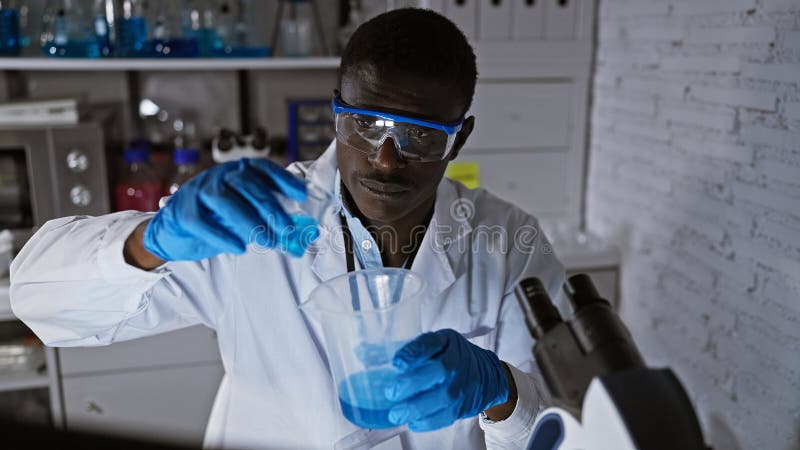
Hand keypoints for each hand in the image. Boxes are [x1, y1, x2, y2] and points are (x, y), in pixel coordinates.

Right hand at [143, 158, 315, 260]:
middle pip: (246, 184)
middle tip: (287, 228)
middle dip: (270, 206)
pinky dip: (221, 235)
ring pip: (225, 200)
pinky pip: (201, 221)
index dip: (282, 179)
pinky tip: (239, 247)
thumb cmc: (215, 223)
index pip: (261, 168)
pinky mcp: (182, 211)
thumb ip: (267, 223)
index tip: (301, 195)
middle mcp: (217, 176)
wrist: (172, 233)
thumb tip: (300, 236)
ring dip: (249, 221)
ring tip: (267, 241)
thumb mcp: (243, 219)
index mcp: (235, 173)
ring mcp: (198, 191)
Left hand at [385, 329, 509, 430]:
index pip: (431, 343)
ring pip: (442, 398)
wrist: (487, 375)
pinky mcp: (463, 405)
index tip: (396, 362)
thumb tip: (373, 359)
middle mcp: (457, 361)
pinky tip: (412, 422)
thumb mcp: (437, 343)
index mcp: (446, 341)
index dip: (413, 352)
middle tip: (392, 392)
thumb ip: (413, 350)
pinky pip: (447, 416)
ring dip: (417, 407)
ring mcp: (463, 384)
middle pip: (439, 371)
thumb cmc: (453, 357)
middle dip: (413, 382)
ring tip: (396, 413)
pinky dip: (428, 421)